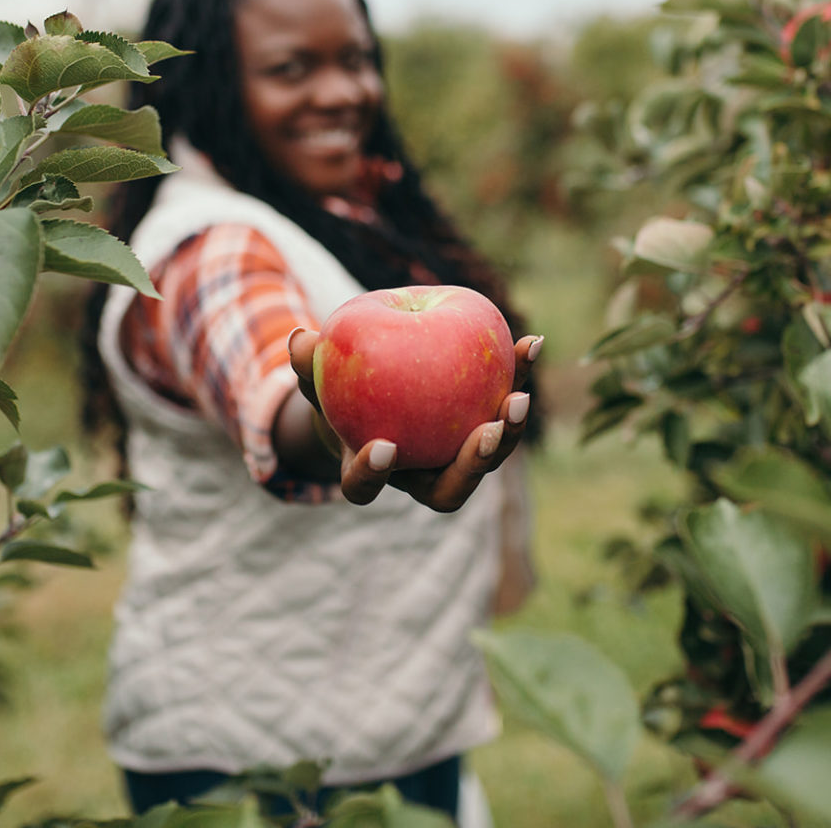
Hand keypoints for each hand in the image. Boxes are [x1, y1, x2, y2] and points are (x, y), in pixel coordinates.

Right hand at [286, 327, 540, 511]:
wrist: (376, 389)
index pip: (366, 487)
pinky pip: (504, 407)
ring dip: (508, 431)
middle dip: (472, 466)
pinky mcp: (486, 427)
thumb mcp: (319, 375)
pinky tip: (531, 344)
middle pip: (450, 490)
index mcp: (371, 472)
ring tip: (518, 396)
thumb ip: (309, 365)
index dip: (372, 473)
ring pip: (488, 458)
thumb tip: (299, 340)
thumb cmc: (340, 386)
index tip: (383, 446)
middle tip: (485, 433)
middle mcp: (419, 476)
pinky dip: (519, 377)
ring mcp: (456, 458)